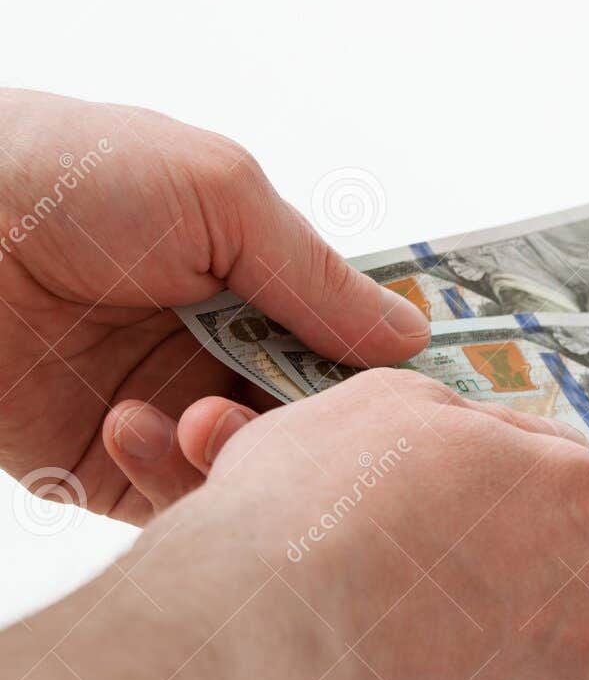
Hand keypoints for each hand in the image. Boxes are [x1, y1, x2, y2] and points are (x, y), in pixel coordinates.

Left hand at [0, 88, 430, 523]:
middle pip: (316, 415)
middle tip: (323, 423)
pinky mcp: (109, 470)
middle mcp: (221, 350)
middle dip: (326, 424)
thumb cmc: (67, 175)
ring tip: (207, 418)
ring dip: (247, 452)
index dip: (388, 368)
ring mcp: (170, 412)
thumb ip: (317, 274)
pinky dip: (177, 477)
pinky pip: (180, 503)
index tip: (431, 394)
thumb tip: (412, 339)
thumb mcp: (219, 192)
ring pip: (261, 470)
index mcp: (255, 279)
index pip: (349, 340)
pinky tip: (138, 426)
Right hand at [1, 366, 588, 679]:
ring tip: (378, 661)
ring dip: (476, 677)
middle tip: (423, 596)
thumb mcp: (399, 407)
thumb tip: (506, 451)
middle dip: (519, 598)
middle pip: (578, 603)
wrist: (242, 638)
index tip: (474, 525)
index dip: (532, 512)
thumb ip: (485, 433)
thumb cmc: (308, 504)